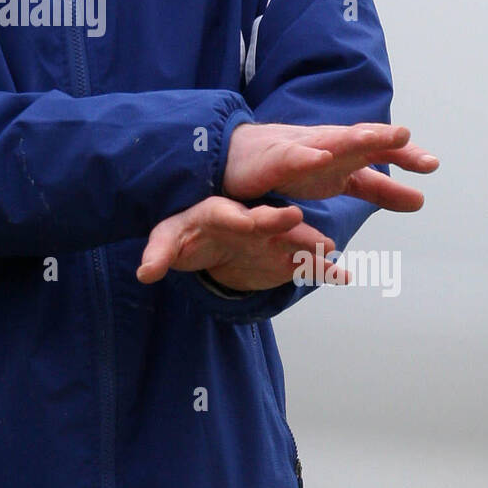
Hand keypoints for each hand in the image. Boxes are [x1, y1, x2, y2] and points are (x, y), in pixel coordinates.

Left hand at [135, 195, 343, 290]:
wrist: (208, 242)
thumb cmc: (187, 234)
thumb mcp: (167, 242)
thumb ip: (158, 255)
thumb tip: (145, 272)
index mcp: (220, 213)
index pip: (229, 214)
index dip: (239, 217)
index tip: (248, 221)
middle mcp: (250, 221)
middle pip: (266, 220)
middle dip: (279, 221)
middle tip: (296, 218)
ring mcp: (269, 239)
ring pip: (292, 239)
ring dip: (309, 243)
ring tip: (328, 249)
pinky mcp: (282, 257)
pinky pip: (306, 263)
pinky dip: (323, 269)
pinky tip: (343, 274)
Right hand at [223, 122, 438, 209]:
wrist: (241, 157)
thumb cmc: (297, 166)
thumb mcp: (344, 180)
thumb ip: (380, 189)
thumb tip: (421, 199)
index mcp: (347, 151)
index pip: (380, 150)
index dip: (404, 156)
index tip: (431, 164)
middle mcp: (327, 145)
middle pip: (357, 139)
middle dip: (379, 137)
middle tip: (404, 135)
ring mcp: (300, 150)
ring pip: (326, 143)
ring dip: (346, 139)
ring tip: (369, 138)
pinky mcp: (273, 161)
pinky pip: (291, 159)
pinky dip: (305, 157)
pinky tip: (321, 158)